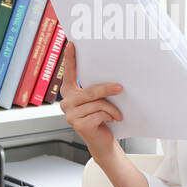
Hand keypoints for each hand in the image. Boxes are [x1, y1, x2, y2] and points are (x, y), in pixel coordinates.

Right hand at [58, 40, 123, 154]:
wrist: (102, 142)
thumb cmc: (101, 118)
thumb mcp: (97, 101)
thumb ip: (95, 90)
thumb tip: (110, 79)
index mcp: (69, 93)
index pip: (69, 73)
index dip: (70, 59)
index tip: (72, 44)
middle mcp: (66, 102)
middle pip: (89, 91)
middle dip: (107, 89)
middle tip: (120, 88)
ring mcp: (70, 114)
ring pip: (97, 103)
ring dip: (111, 109)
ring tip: (116, 114)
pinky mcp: (78, 124)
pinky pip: (100, 113)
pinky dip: (110, 116)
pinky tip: (111, 121)